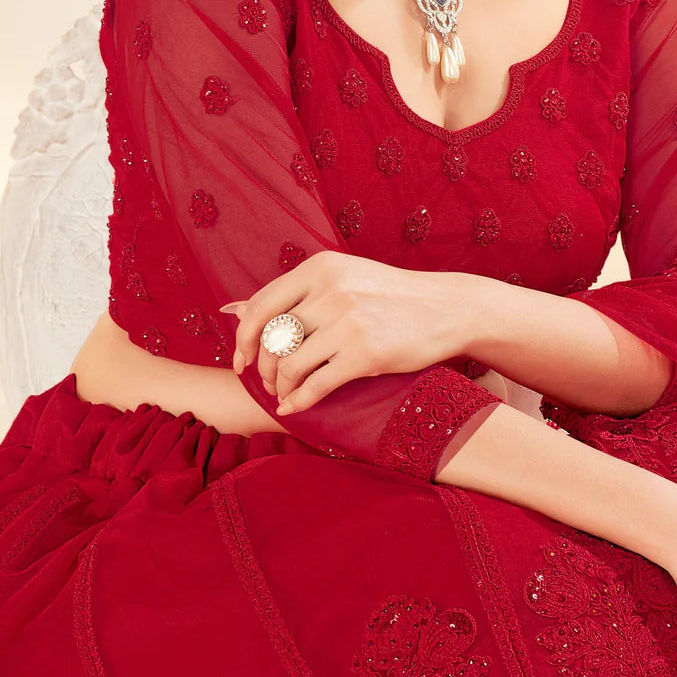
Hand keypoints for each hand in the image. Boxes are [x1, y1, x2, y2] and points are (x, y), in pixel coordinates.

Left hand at [219, 251, 466, 414]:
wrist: (446, 308)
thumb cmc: (388, 296)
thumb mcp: (340, 279)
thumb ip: (289, 295)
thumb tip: (230, 309)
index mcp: (320, 269)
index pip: (261, 306)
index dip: (243, 339)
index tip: (241, 361)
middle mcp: (331, 292)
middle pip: (272, 338)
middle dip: (261, 367)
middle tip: (267, 382)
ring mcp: (348, 323)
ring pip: (289, 364)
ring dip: (279, 387)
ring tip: (284, 395)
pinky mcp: (365, 354)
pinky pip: (316, 385)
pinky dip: (298, 401)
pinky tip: (294, 407)